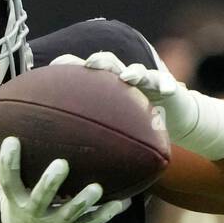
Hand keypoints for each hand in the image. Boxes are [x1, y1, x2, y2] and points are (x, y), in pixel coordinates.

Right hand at [0, 135, 122, 222]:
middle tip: (61, 164)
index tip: (13, 140)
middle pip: (41, 198)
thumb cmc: (21, 220)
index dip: (9, 162)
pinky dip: (105, 215)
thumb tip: (5, 137)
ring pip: (70, 214)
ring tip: (96, 188)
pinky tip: (119, 203)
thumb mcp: (8, 202)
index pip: (9, 181)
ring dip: (83, 201)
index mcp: (17, 202)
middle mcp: (34, 214)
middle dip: (50, 182)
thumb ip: (10, 176)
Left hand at [51, 50, 223, 160]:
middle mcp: (121, 79)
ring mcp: (145, 81)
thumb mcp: (109, 134)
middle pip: (107, 64)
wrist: (170, 119)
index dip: (69, 66)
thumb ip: (87, 139)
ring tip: (127, 77)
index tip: (53, 69)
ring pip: (136, 70)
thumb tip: (53, 160)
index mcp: (103, 87)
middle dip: (97, 62)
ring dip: (132, 71)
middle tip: (87, 66)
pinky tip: (168, 90)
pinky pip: (168, 84)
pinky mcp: (167, 87)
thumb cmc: (133, 128)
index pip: (82, 72)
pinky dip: (167, 85)